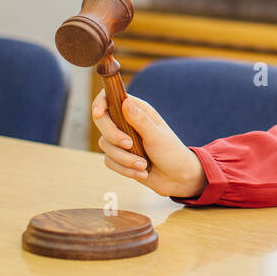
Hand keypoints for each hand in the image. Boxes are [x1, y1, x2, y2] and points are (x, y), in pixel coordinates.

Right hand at [92, 89, 206, 197]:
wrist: (177, 177)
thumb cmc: (171, 152)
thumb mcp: (157, 135)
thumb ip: (140, 120)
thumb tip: (125, 102)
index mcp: (138, 111)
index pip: (110, 98)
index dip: (100, 103)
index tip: (98, 114)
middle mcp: (127, 123)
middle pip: (101, 122)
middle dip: (113, 136)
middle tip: (129, 145)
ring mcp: (121, 140)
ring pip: (105, 145)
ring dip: (125, 158)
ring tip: (144, 164)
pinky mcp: (119, 157)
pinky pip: (109, 161)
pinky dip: (125, 169)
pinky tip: (142, 172)